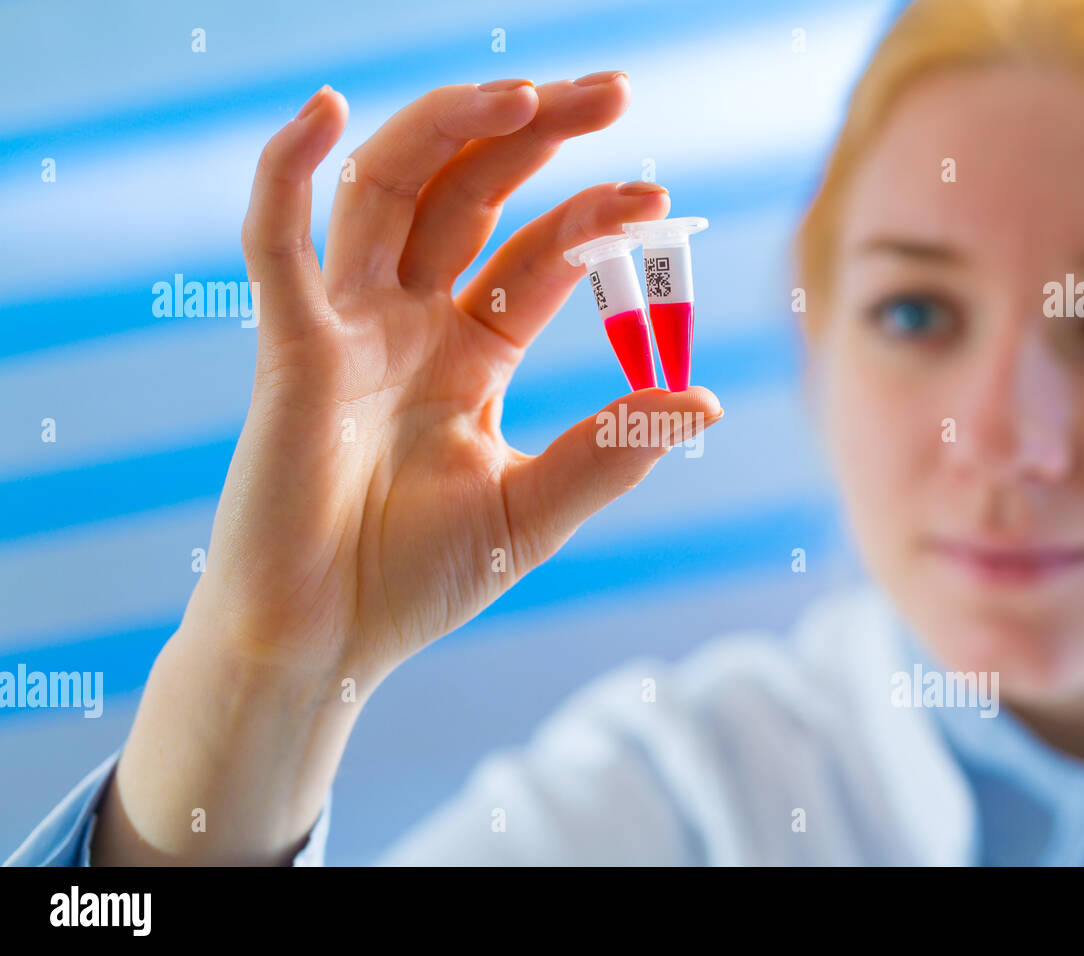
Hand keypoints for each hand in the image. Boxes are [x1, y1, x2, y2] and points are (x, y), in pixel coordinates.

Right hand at [92, 72, 722, 864]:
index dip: (595, 220)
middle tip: (612, 90)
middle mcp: (410, 324)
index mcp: (470, 356)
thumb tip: (708, 401)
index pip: (537, 259)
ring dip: (449, 131)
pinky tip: (324, 109)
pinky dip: (288, 173)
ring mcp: (348, 327)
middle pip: (472, 196)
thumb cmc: (418, 582)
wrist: (326, 642)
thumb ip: (611, 453)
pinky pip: (277, 242)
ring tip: (524, 94)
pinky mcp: (288, 346)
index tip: (658, 197)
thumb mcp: (532, 512)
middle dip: (537, 138)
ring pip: (391, 191)